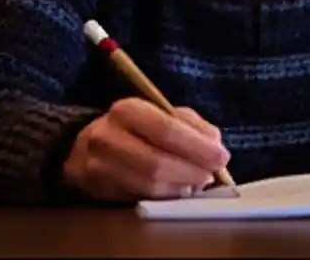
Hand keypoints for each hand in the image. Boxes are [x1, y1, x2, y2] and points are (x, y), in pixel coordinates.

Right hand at [61, 98, 230, 201]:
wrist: (86, 146)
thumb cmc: (137, 128)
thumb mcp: (164, 114)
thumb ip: (193, 126)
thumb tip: (215, 146)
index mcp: (127, 110)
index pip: (167, 130)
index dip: (198, 147)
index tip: (222, 157)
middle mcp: (106, 137)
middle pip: (157, 162)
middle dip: (191, 171)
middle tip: (211, 175)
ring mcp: (97, 166)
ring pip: (147, 185)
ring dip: (181, 187)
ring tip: (198, 183)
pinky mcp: (96, 190)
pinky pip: (139, 198)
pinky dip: (166, 197)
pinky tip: (179, 191)